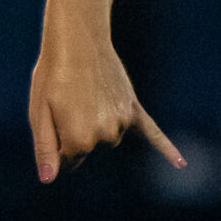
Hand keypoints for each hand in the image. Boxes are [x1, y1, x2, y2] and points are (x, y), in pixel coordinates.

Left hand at [29, 19, 182, 182]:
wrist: (78, 41)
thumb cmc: (51, 76)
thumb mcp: (39, 113)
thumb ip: (45, 149)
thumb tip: (48, 179)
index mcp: (78, 141)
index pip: (68, 159)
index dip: (56, 139)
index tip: (52, 117)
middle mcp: (104, 136)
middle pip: (88, 148)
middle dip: (75, 130)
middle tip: (66, 99)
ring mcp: (122, 122)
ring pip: (108, 137)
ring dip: (97, 123)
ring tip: (85, 94)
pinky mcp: (134, 109)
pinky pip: (152, 133)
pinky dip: (166, 148)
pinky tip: (180, 164)